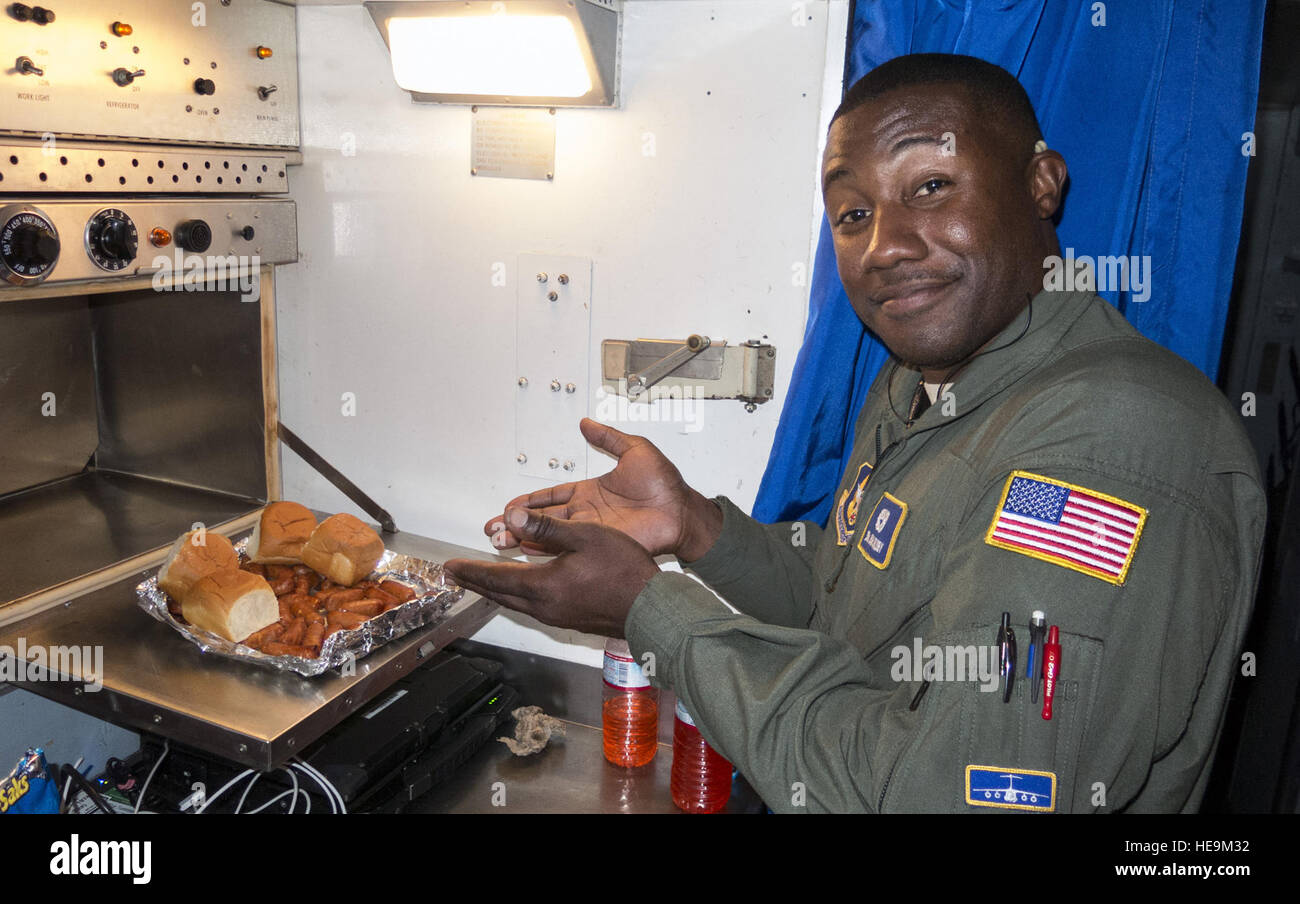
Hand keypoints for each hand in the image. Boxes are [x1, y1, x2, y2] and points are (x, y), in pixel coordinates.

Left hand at [446, 507, 659, 637]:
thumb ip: (546, 528)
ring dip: (494, 589)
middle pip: (498, 593)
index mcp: (542, 585)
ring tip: (481, 580)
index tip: (449, 566)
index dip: (469, 570)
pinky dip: (516, 595)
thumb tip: (513, 516)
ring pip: (514, 602)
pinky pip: (531, 606)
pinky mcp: (568, 619)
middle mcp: (543, 606)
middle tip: (455, 575)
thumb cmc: (624, 570)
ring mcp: (556, 616)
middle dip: (475, 582)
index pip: (494, 577)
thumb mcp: (585, 536)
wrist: (649, 608)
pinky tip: (521, 589)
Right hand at [484, 418, 722, 560]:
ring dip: (524, 537)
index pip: (552, 497)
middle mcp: (587, 513)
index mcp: (591, 491)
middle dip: (516, 523)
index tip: (508, 505)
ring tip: (500, 541)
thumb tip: (586, 423)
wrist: (681, 510)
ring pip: (550, 535)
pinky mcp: (600, 545)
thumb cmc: (665, 483)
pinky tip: (526, 553)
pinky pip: (568, 548)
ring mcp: (592, 531)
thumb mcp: (634, 450)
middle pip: (543, 519)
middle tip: (493, 527)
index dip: (529, 501)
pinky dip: (546, 551)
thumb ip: (607, 438)